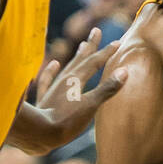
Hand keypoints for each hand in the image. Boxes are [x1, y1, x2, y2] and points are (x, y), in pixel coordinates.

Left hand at [33, 28, 127, 149]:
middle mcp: (65, 79)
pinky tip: (54, 64)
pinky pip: (49, 79)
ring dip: (76, 56)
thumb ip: (107, 89)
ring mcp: (54, 88)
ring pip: (68, 67)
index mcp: (77, 80)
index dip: (107, 52)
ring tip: (82, 45)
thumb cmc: (66, 121)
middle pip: (81, 59)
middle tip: (96, 31)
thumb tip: (124, 71)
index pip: (95, 62)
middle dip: (91, 46)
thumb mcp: (90, 106)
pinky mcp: (45, 98)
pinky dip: (52, 70)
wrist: (39, 133)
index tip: (118, 42)